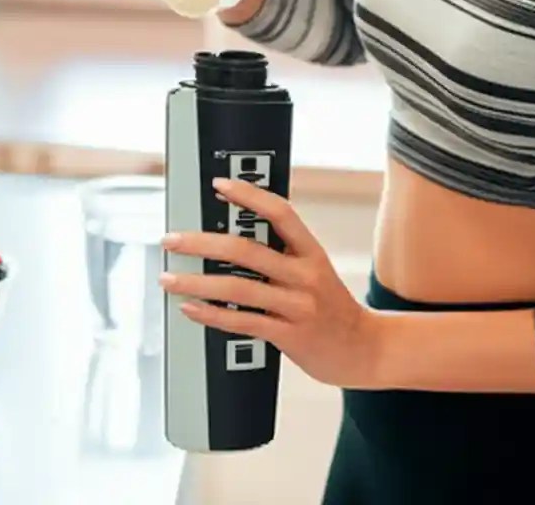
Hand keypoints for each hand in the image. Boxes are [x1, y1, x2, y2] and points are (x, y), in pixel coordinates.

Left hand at [158, 178, 381, 388]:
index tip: (219, 185)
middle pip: (246, 250)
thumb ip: (282, 255)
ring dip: (196, 282)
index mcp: (311, 252)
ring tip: (169, 278)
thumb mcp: (315, 272)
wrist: (365, 349)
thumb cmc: (331, 309)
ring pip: (238, 287)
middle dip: (201, 242)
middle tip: (172, 240)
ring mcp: (297, 306)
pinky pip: (243, 321)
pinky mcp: (289, 336)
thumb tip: (232, 238)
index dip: (249, 195)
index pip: (280, 213)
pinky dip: (211, 314)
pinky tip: (190, 308)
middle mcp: (305, 275)